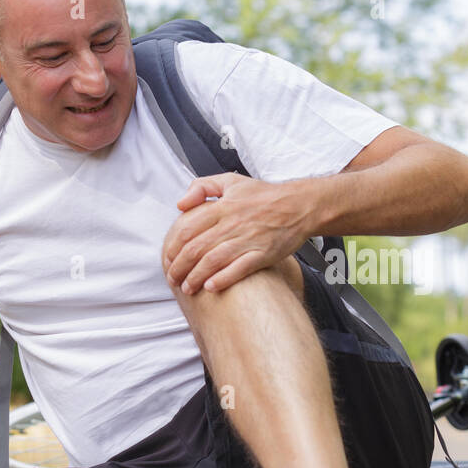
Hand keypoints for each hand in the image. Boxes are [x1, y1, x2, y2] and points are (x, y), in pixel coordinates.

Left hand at [163, 173, 312, 293]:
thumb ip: (202, 187)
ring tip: (188, 287)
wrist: (299, 205)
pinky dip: (223, 279)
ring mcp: (248, 240)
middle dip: (180, 267)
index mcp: (223, 207)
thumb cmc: (265, 195)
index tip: (168, 258)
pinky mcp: (263, 254)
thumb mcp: (231, 181)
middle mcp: (232, 224)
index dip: (174, 247)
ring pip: (213, 261)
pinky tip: (211, 287)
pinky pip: (239, 269)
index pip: (188, 229)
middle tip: (173, 278)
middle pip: (197, 249)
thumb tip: (180, 204)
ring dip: (196, 277)